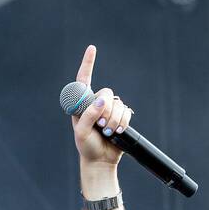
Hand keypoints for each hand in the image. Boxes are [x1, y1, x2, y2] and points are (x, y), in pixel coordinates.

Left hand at [72, 44, 133, 167]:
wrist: (101, 160)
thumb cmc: (87, 146)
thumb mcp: (82, 133)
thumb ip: (89, 116)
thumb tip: (102, 101)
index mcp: (82, 103)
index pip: (83, 80)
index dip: (88, 63)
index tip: (92, 48)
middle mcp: (96, 102)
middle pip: (107, 93)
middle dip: (105, 112)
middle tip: (100, 126)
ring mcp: (109, 108)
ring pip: (118, 104)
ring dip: (114, 120)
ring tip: (107, 133)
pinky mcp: (120, 115)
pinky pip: (126, 112)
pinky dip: (123, 122)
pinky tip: (117, 131)